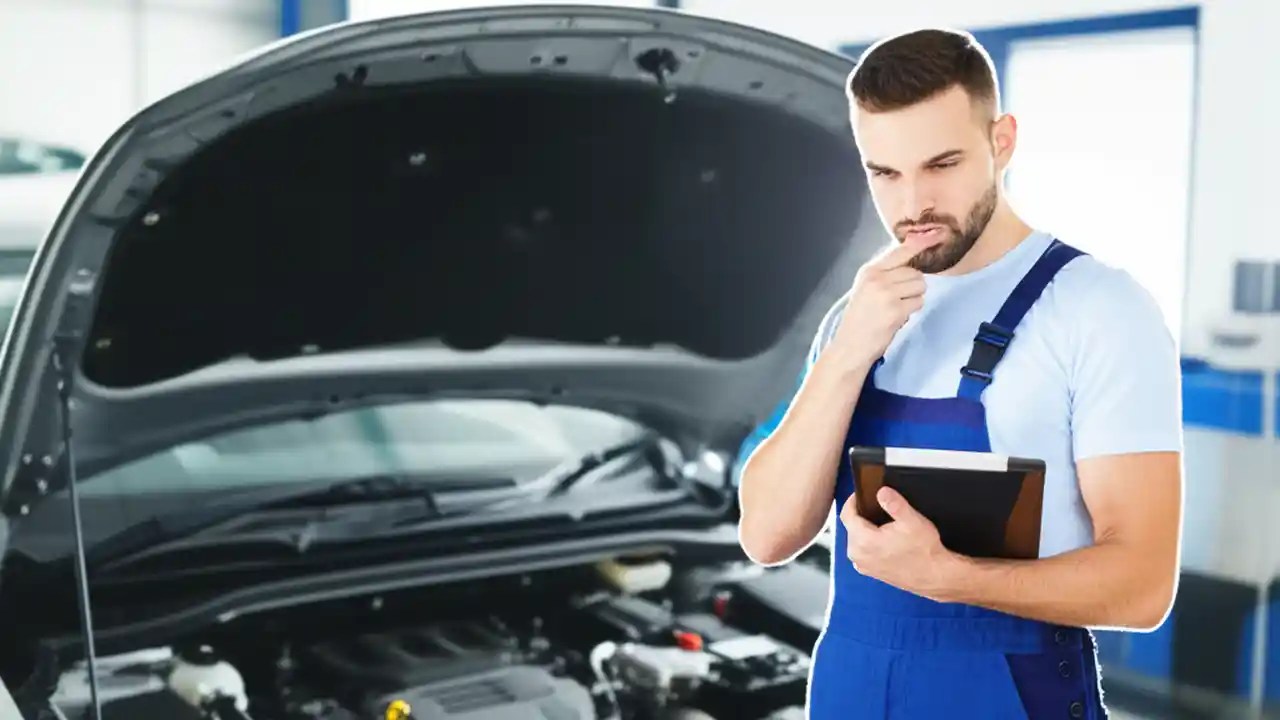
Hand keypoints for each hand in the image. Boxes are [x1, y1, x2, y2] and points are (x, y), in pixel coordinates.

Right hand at [827, 235, 942, 370]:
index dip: (920, 243)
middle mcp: (877, 278)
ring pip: (920, 285)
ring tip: (897, 308)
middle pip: (915, 271)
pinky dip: (912, 310)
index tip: (936, 235)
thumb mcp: (866, 288)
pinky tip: (896, 317)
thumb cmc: (859, 318)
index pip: (900, 251)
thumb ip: (886, 272)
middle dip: (913, 285)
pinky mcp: (896, 309)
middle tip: (897, 299)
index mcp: (869, 270)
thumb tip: (912, 254)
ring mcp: (887, 293)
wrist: (850, 345)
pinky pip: (919, 302)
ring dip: (914, 298)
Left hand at [840, 486, 958, 600]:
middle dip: (862, 516)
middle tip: (879, 510)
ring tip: (885, 527)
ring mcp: (864, 565)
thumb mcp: (912, 520)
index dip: (853, 500)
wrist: (936, 576)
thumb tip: (882, 492)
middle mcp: (858, 555)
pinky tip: (887, 542)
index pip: (846, 514)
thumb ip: (894, 503)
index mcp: (863, 540)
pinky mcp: (871, 572)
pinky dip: (871, 544)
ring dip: (867, 530)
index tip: (861, 494)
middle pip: (851, 526)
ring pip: (857, 539)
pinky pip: (864, 551)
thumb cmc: (925, 552)